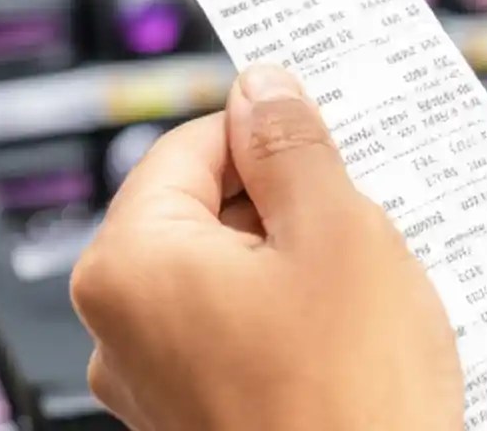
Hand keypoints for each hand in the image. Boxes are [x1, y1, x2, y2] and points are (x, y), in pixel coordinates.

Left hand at [70, 65, 462, 430]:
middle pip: (207, 208)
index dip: (269, 130)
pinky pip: (237, 328)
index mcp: (132, 263)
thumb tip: (265, 87)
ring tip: (365, 281)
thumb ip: (293, 145)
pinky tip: (348, 330)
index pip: (192, 144)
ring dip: (296, 258)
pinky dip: (289, 314)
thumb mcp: (338, 234)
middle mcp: (121, 323)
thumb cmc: (349, 404)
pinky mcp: (194, 415)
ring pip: (230, 271)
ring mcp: (154, 379)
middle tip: (363, 214)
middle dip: (286, 200)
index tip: (325, 129)